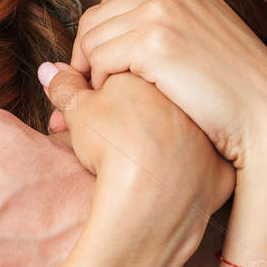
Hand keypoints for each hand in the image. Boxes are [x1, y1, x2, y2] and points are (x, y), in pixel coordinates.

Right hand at [40, 65, 235, 217]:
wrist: (151, 197)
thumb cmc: (113, 147)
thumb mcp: (79, 111)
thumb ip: (66, 87)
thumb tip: (47, 69)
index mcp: (154, 73)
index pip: (120, 79)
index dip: (93, 100)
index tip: (77, 125)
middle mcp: (186, 98)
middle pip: (147, 107)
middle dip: (118, 123)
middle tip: (93, 149)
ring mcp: (207, 135)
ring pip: (171, 136)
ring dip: (147, 147)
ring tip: (118, 170)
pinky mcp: (218, 171)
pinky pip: (195, 168)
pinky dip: (176, 174)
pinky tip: (154, 182)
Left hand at [70, 0, 266, 167]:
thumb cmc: (230, 90)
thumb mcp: (196, 38)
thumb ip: (155, 26)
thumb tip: (98, 32)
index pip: (110, 5)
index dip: (101, 43)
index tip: (106, 75)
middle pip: (94, 20)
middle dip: (89, 58)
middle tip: (98, 93)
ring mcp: (161, 10)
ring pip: (91, 41)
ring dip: (95, 74)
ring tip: (117, 99)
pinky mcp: (153, 41)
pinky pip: (98, 61)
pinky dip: (102, 85)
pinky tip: (127, 101)